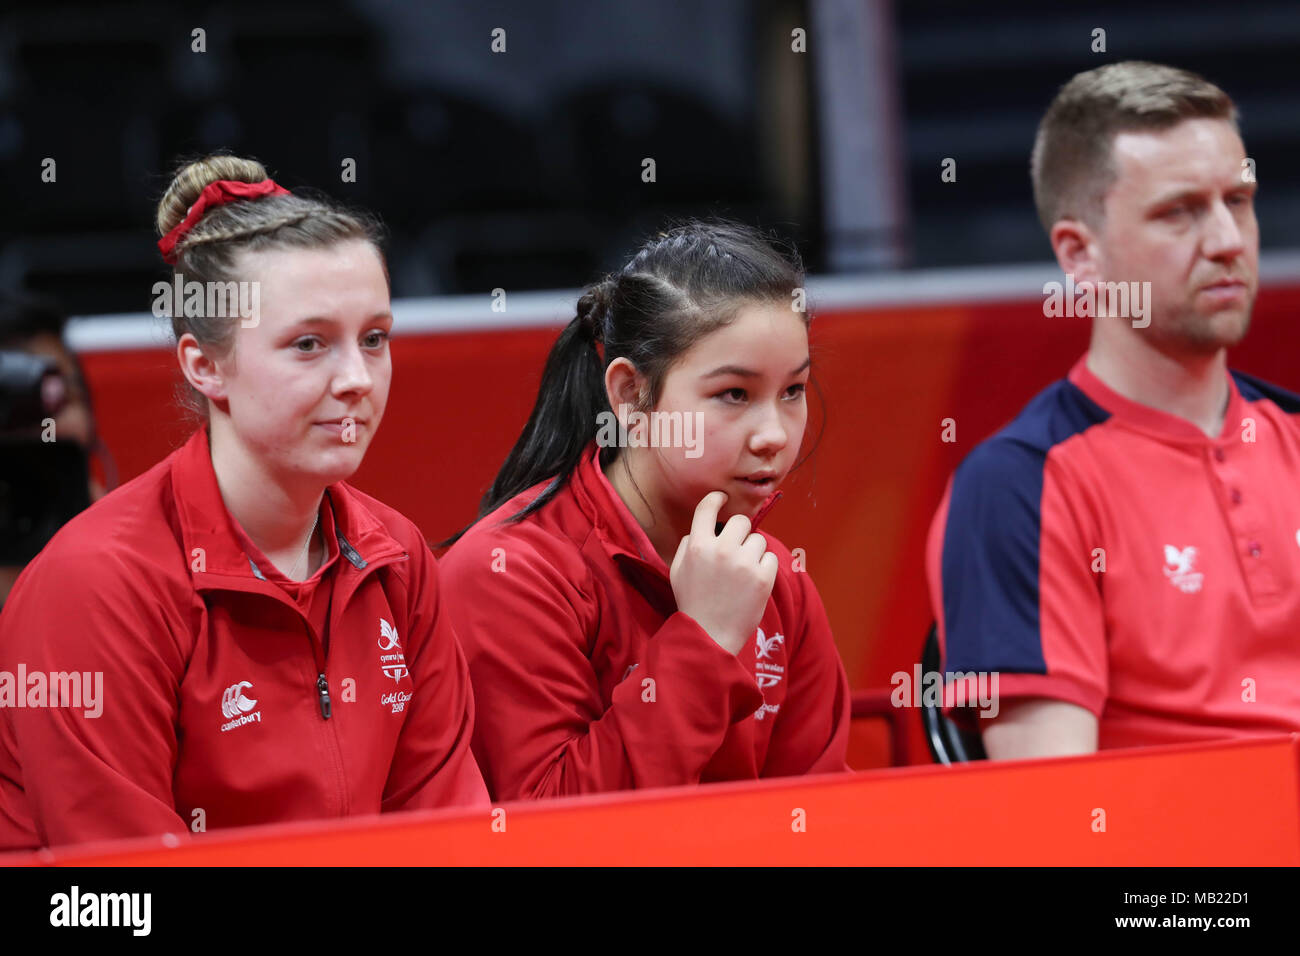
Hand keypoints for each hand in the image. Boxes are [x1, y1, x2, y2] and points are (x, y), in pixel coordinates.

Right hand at [669, 491, 777, 655]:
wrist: (710, 636)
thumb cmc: (693, 604)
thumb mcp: (678, 571)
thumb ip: (689, 545)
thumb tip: (702, 529)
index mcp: (698, 546)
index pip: (708, 508)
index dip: (716, 499)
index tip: (722, 498)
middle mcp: (722, 550)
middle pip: (741, 521)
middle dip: (740, 532)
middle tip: (736, 549)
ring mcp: (744, 564)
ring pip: (758, 540)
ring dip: (753, 552)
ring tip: (742, 573)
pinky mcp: (763, 578)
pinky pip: (771, 558)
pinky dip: (764, 568)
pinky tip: (752, 582)